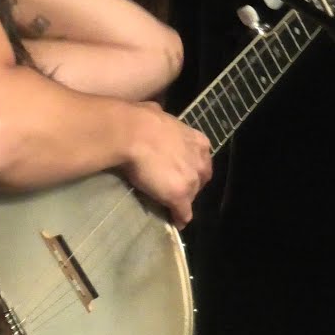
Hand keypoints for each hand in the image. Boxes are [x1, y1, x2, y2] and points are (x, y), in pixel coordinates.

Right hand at [121, 101, 212, 226]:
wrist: (133, 133)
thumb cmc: (140, 119)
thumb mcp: (156, 113)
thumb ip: (161, 118)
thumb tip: (154, 111)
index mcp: (198, 141)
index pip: (201, 160)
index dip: (191, 168)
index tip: (181, 172)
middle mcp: (200, 161)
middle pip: (201, 179)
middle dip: (191, 185)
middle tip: (175, 189)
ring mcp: (192, 180)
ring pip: (192, 196)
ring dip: (183, 202)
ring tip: (172, 207)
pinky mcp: (180, 196)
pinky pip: (183, 213)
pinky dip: (179, 218)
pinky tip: (174, 222)